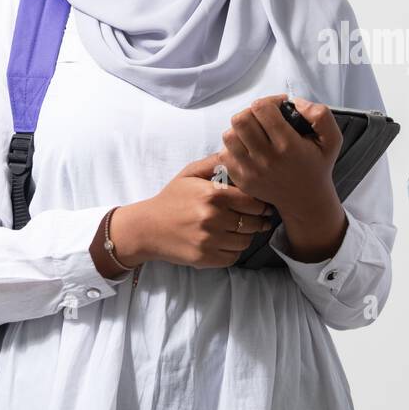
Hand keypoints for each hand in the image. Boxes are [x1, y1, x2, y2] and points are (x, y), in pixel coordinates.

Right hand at [109, 152, 273, 269]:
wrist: (147, 227)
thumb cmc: (172, 198)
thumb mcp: (189, 174)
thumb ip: (214, 162)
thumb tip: (235, 151)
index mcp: (213, 194)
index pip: (253, 202)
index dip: (260, 204)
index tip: (261, 205)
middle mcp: (212, 218)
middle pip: (253, 223)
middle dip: (257, 220)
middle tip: (256, 218)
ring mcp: (208, 240)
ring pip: (246, 241)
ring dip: (246, 236)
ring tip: (240, 229)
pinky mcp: (204, 258)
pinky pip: (233, 257)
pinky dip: (234, 250)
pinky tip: (227, 241)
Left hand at [219, 94, 342, 218]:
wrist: (306, 200)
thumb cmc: (317, 166)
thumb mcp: (332, 139)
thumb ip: (320, 114)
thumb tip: (294, 102)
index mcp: (288, 145)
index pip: (262, 108)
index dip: (270, 102)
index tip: (278, 109)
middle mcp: (267, 158)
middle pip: (240, 119)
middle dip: (252, 114)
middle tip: (264, 120)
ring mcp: (251, 171)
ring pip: (229, 135)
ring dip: (240, 130)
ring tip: (254, 134)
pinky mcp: (241, 180)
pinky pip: (224, 154)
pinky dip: (234, 148)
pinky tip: (248, 149)